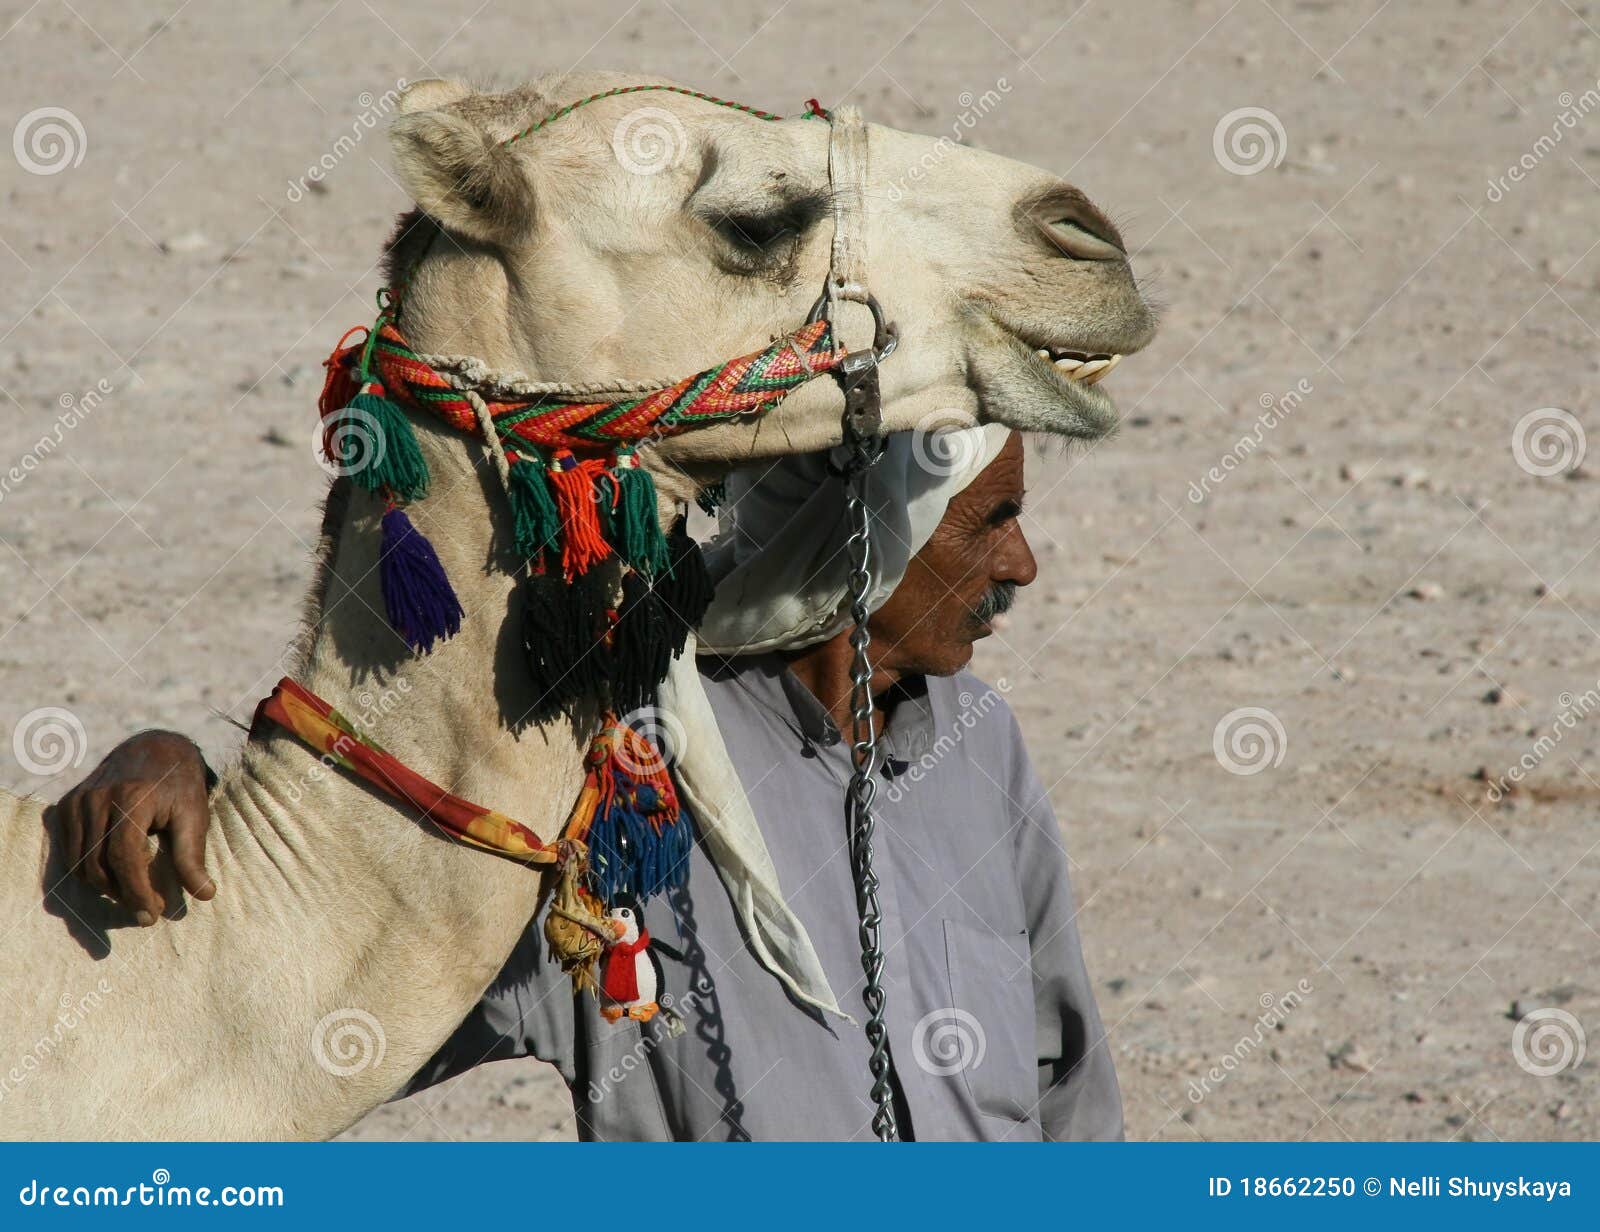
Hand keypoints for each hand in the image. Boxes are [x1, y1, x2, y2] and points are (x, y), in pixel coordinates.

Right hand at [53, 730, 215, 923]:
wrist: (156, 748)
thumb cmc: (180, 784)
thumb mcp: (195, 815)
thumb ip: (193, 856)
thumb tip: (205, 895)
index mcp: (132, 798)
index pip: (125, 858)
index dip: (137, 892)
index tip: (153, 915)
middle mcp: (98, 797)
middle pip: (98, 866)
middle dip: (123, 896)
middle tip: (149, 909)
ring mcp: (78, 800)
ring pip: (80, 864)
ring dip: (105, 887)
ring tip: (136, 891)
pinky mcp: (67, 804)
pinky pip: (70, 852)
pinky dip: (90, 870)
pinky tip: (117, 872)